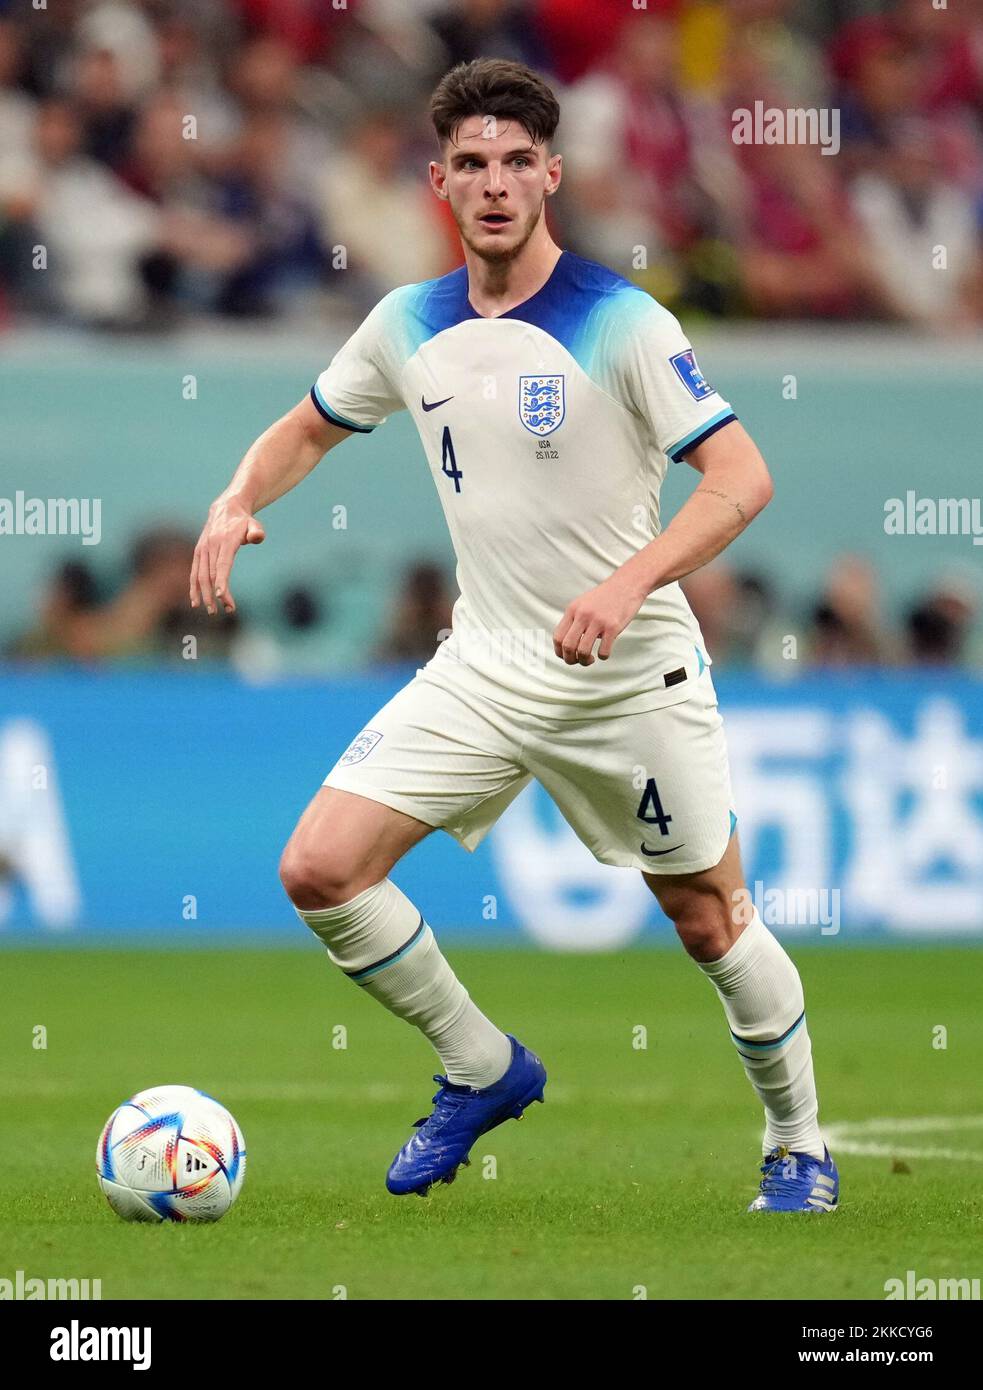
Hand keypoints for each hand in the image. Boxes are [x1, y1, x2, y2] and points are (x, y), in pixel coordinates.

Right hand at [190, 498, 265, 613]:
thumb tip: (256, 538)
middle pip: (211, 574)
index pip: (222, 564)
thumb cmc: (243, 522)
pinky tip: (196, 602)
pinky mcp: (198, 552)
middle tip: (225, 610)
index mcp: (225, 541)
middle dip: (216, 594)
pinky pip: (194, 572)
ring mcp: (202, 549)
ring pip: (200, 575)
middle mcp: (211, 545)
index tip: (222, 596)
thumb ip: (257, 531)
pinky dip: (193, 588)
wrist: (225, 509)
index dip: (221, 581)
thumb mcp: (254, 523)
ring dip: (204, 595)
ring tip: (212, 611)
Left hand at [553, 570, 648, 665]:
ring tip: (591, 659)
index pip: (557, 637)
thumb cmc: (606, 597)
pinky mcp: (613, 626)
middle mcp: (582, 615)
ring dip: (585, 661)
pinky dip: (602, 656)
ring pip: (583, 651)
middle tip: (578, 660)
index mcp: (572, 610)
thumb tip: (567, 643)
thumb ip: (574, 620)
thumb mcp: (583, 604)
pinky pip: (603, 650)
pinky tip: (604, 652)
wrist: (627, 584)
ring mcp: (597, 621)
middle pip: (567, 646)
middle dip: (570, 660)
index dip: (560, 652)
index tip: (567, 656)